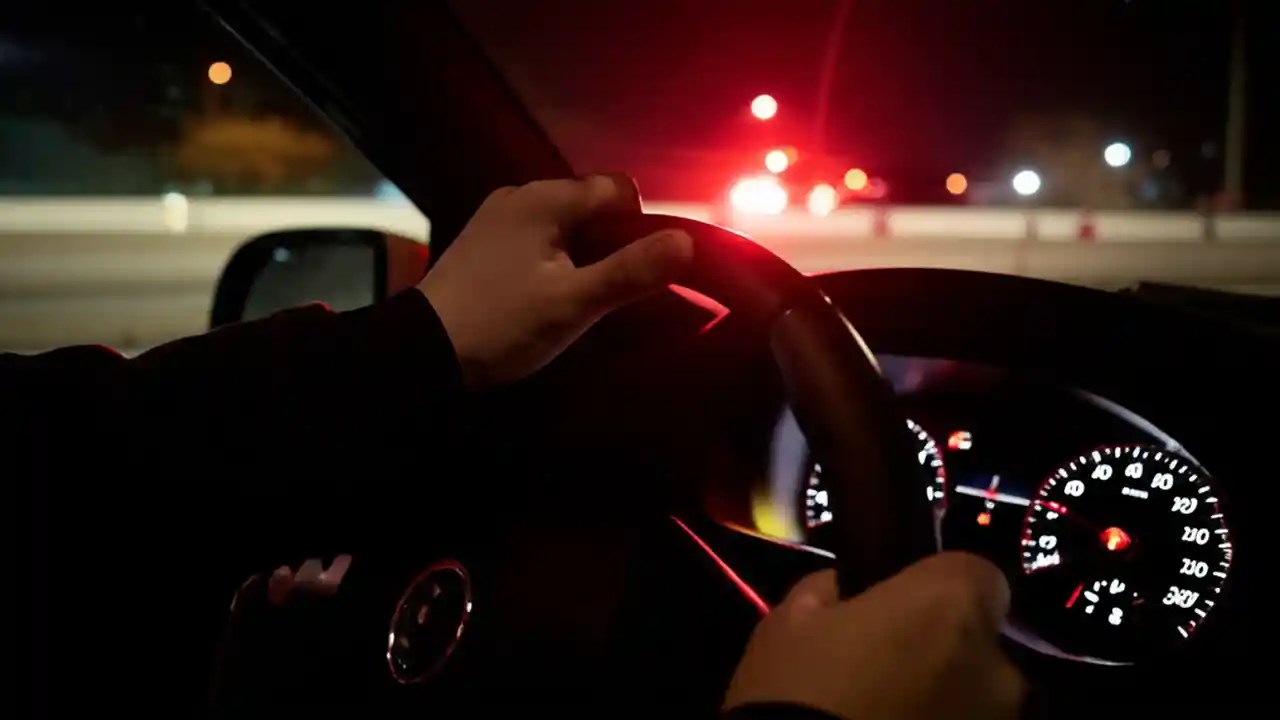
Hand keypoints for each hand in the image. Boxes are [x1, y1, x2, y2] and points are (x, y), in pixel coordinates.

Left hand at [419, 175, 693, 386]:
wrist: (420, 353)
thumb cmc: (500, 324)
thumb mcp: (573, 304)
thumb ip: (631, 272)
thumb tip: (688, 242)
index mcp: (544, 198)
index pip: (619, 190)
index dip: (639, 228)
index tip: (633, 273)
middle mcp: (519, 195)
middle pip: (592, 206)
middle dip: (611, 244)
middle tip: (607, 294)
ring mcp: (497, 218)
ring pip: (565, 225)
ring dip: (582, 256)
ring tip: (575, 301)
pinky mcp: (482, 245)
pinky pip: (537, 240)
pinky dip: (553, 263)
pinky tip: (543, 300)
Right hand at [725, 552, 1024, 719]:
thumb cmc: (795, 694)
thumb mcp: (788, 622)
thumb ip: (832, 591)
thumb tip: (842, 591)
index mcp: (948, 607)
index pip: (976, 574)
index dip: (938, 588)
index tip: (899, 608)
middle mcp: (995, 666)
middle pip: (980, 643)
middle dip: (942, 651)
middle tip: (885, 669)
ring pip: (977, 697)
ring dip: (944, 699)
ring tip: (886, 713)